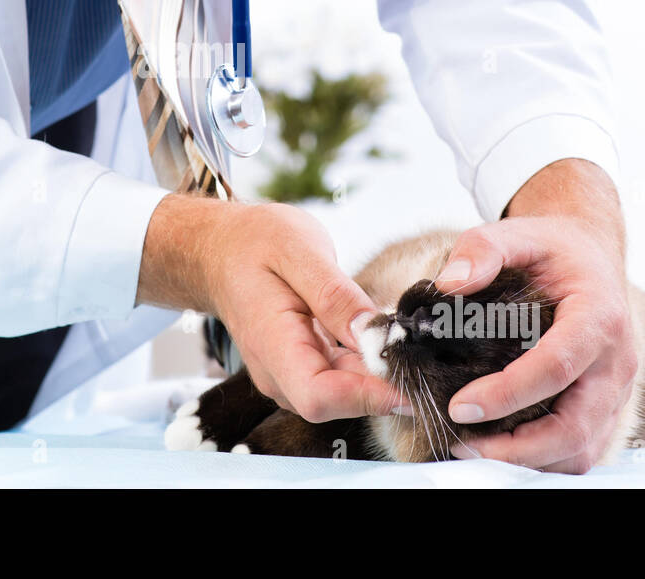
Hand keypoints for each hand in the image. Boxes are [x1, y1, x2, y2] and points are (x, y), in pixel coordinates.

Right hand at [137, 195, 408, 422]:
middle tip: (425, 349)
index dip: (370, 395)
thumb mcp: (298, 249)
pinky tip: (385, 339)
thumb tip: (375, 333)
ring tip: (409, 340)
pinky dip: (368, 366)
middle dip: (385, 382)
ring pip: (345, 395)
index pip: (320, 397)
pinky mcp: (302, 370)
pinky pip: (341, 380)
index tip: (412, 376)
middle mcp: (278, 374)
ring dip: (380, 375)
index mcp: (272, 344)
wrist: (219, 250)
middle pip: (340, 402)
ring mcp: (289, 376)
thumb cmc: (253, 243)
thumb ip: (335, 294)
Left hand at [434, 159, 634, 473]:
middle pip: (576, 426)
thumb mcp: (516, 233)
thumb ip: (480, 248)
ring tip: (474, 450)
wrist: (590, 255)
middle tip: (464, 445)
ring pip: (581, 448)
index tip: (460, 406)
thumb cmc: (553, 249)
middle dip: (519, 448)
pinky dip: (542, 458)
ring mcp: (616, 389)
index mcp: (598, 317)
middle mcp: (616, 361)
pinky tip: (500, 448)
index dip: (507, 394)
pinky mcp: (606, 406)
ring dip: (529, 460)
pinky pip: (582, 447)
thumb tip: (449, 283)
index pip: (556, 367)